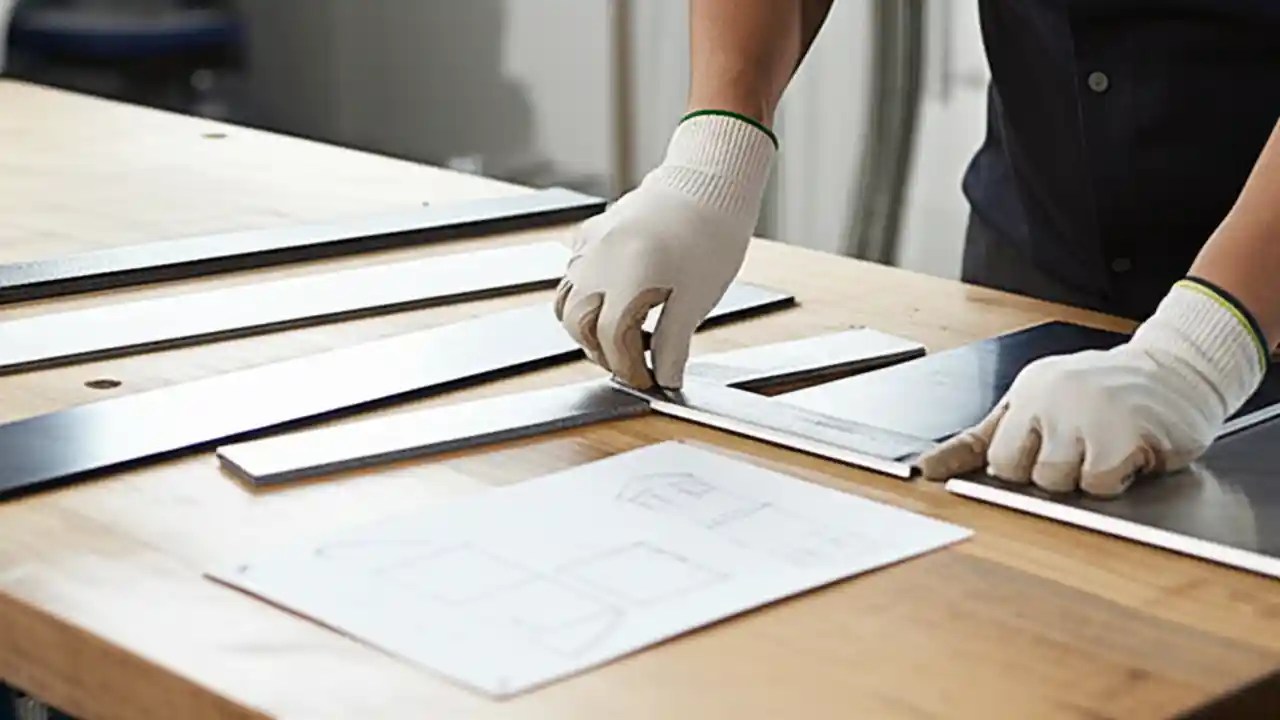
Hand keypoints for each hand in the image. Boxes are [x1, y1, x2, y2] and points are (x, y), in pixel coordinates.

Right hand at [554, 113, 775, 389]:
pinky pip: (575, 271)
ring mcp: (592, 244)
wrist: (710, 181)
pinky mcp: (593, 230)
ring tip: (622, 335)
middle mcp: (599, 262)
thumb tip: (665, 379)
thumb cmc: (712, 235)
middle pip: (579, 324)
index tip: (648, 381)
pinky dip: (586, 294)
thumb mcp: (697, 297)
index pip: (611, 340)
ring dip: (588, 325)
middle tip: (632, 364)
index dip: (628, 368)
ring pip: (568, 298)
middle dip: (601, 351)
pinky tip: (617, 299)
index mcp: (627, 278)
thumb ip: (675, 342)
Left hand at [917, 280, 1266, 495]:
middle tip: (1077, 449)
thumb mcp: (1040, 401)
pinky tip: (1128, 452)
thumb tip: (930, 467)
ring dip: (1083, 477)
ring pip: (1056, 482)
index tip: (932, 477)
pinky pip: (1098, 485)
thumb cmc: (1104, 393)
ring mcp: (1085, 412)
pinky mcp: (1122, 431)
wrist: (1179, 369)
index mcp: (1027, 391)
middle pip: (1017, 473)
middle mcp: (1049, 396)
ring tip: (1104, 446)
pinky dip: (1115, 479)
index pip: (988, 449)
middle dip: (1045, 473)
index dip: (1003, 468)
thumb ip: (989, 436)